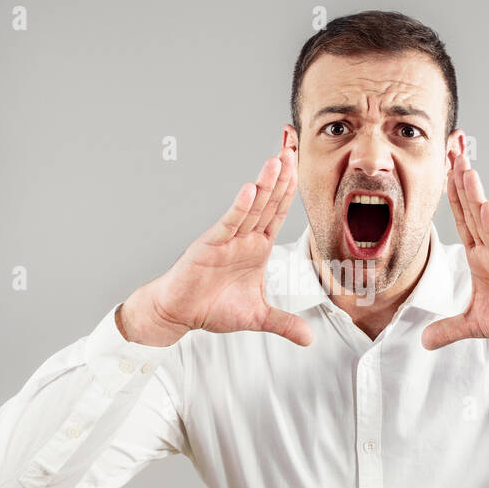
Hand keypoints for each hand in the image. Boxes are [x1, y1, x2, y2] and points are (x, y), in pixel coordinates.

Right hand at [119, 147, 312, 346]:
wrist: (179, 313)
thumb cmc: (212, 307)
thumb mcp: (257, 317)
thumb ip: (284, 323)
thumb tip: (309, 339)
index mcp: (258, 247)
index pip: (279, 212)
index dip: (291, 190)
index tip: (301, 165)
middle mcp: (245, 238)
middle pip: (269, 202)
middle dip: (282, 176)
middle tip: (293, 148)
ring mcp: (228, 240)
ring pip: (252, 207)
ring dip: (265, 184)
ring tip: (278, 160)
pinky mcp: (210, 246)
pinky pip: (229, 224)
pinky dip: (240, 208)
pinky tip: (251, 189)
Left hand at [421, 149, 488, 351]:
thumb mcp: (475, 325)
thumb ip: (449, 329)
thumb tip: (425, 342)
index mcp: (479, 255)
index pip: (460, 217)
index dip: (450, 193)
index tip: (442, 167)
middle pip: (470, 206)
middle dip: (459, 176)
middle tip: (451, 146)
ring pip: (483, 217)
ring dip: (472, 191)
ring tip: (461, 164)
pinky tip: (482, 203)